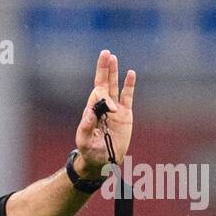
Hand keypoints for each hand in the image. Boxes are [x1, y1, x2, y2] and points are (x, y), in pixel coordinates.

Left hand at [74, 49, 135, 178]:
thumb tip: (89, 111)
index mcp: (92, 112)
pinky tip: (131, 73)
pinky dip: (129, 85)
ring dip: (113, 72)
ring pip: (114, 87)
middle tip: (105, 53)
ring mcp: (114, 110)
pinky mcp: (125, 114)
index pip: (97, 95)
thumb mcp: (84, 141)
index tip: (110, 106)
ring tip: (113, 57)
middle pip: (103, 84)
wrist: (103, 161)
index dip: (102, 91)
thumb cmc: (90, 152)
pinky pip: (128, 97)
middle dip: (104, 69)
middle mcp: (103, 108)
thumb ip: (86, 127)